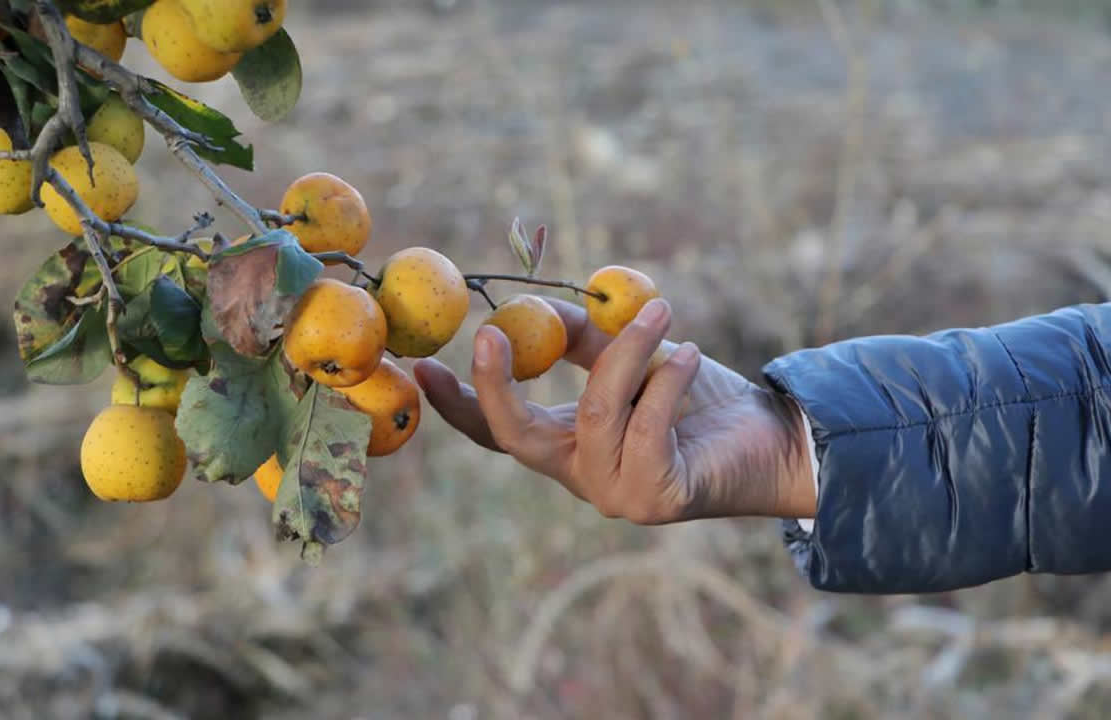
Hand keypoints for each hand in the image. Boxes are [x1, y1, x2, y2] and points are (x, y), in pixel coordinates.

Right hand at [412, 298, 816, 523]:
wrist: (768, 437)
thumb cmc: (696, 396)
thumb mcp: (630, 358)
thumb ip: (584, 339)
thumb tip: (535, 306)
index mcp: (565, 445)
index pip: (495, 432)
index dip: (456, 402)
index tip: (421, 362)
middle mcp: (580, 475)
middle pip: (516, 437)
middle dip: (498, 385)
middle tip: (494, 331)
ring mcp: (614, 493)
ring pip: (595, 411)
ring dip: (626, 352)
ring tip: (660, 313)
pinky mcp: (656, 497)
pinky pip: (647, 424)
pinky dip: (664, 377)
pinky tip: (688, 351)